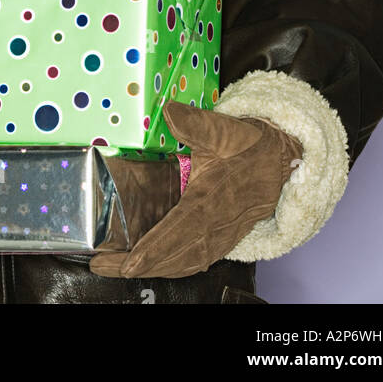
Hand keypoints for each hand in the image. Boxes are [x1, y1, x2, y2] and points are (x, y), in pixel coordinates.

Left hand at [90, 101, 302, 278]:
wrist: (278, 163)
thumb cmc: (247, 146)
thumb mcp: (222, 129)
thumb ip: (194, 122)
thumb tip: (169, 111)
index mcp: (211, 200)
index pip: (178, 231)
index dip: (154, 249)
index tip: (130, 262)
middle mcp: (215, 225)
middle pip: (174, 256)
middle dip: (139, 266)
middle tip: (104, 266)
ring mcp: (220, 238)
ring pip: (183, 263)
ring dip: (152, 270)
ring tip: (117, 269)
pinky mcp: (222, 241)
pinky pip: (194, 261)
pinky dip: (171, 268)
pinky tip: (152, 268)